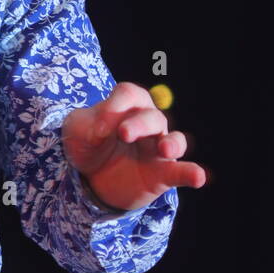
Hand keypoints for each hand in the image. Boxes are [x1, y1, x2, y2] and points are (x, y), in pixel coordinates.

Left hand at [61, 81, 206, 212]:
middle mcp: (148, 124)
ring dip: (172, 143)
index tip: (97, 128)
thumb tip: (103, 131)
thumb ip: (86, 125)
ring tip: (164, 150)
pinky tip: (198, 177)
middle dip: (140, 124)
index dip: (115, 106)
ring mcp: (157, 149)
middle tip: (123, 134)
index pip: (130, 94)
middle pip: (152, 116)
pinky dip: (191, 173)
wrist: (89, 178)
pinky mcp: (161, 174)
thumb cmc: (86, 144)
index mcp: (127, 106)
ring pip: (175, 140)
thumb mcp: (76, 130)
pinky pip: (180, 172)